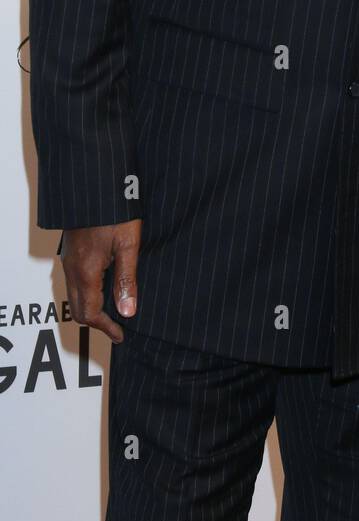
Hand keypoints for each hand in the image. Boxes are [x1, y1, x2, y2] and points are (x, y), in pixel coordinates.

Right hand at [60, 219, 141, 343]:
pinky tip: (106, 286)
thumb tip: (127, 312)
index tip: (122, 335)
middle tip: (119, 327)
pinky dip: (87, 293)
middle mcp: (72, 268)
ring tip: (115, 309)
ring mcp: (68, 260)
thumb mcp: (128, 245)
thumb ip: (126, 280)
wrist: (95, 185)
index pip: (90, 313)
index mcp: (85, 271)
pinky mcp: (71, 251)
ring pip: (75, 295)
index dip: (106, 328)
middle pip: (78, 309)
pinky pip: (74, 281)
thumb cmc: (115, 212)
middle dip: (97, 322)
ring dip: (91, 308)